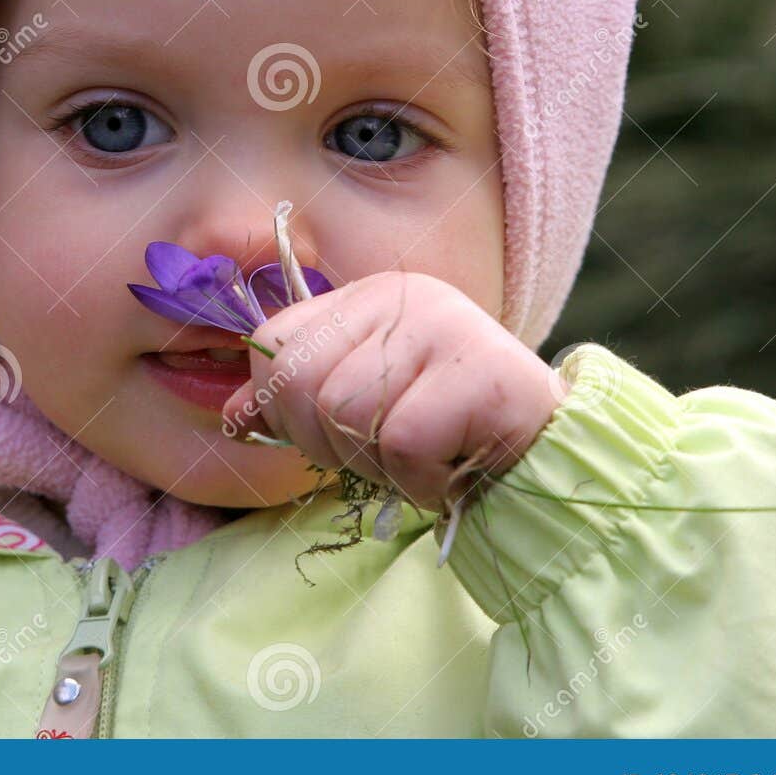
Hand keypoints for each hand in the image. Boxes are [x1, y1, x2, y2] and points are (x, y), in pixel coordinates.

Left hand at [219, 271, 566, 513]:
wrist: (545, 458)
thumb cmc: (445, 434)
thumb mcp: (360, 407)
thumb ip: (296, 400)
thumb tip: (230, 414)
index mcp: (369, 296)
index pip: (274, 343)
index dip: (281, 404)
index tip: (327, 431)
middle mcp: (405, 297)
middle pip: (300, 381)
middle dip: (328, 442)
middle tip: (381, 452)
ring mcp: (445, 328)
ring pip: (346, 413)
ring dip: (377, 464)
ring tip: (421, 458)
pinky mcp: (480, 374)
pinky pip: (401, 442)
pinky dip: (417, 478)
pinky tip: (449, 467)